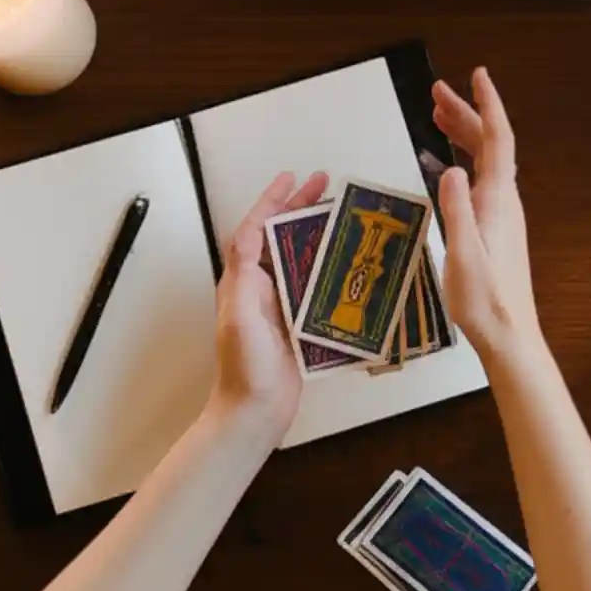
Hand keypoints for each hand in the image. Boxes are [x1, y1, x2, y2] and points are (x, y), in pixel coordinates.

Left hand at [209, 171, 328, 434]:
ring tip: (342, 214)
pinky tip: (351, 264)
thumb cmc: (244, 368)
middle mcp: (259, 289)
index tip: (293, 177)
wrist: (254, 413)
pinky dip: (331, 271)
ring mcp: (280, 307)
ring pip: (300, 259)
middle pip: (280, 238)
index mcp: (242, 282)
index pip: (255, 230)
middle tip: (325, 185)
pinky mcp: (298, 325)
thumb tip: (251, 232)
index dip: (271, 200)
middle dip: (299, 209)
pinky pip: (316, 288)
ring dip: (318, 235)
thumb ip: (244, 275)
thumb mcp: (239, 316)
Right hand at [432, 67, 541, 355]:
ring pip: (486, 162)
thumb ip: (456, 210)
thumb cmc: (485, 300)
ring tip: (438, 117)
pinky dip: (463, 161)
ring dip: (464, 135)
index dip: (488, 105)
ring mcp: (502, 215)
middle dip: (466, 114)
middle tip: (438, 92)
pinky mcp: (496, 228)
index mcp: (497, 201)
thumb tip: (450, 169)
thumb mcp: (463, 253)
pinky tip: (447, 166)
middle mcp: (504, 202)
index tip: (477, 75)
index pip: (497, 140)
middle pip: (490, 145)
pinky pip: (481, 180)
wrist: (509, 334)